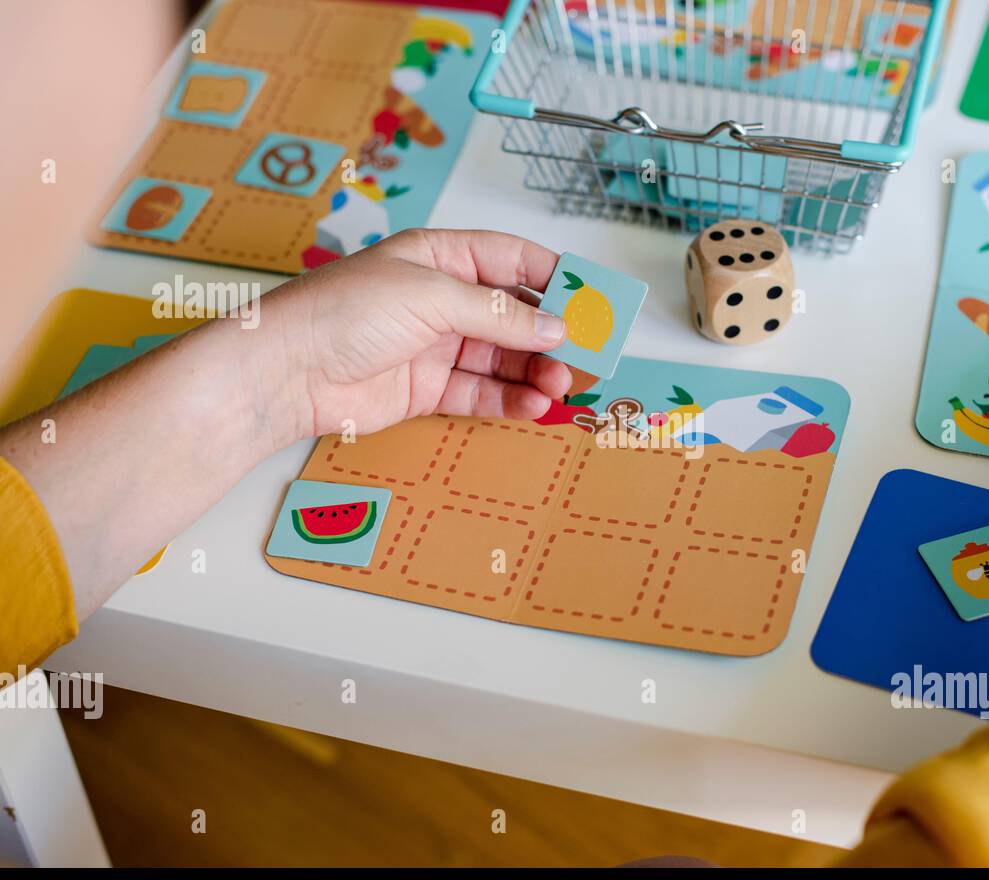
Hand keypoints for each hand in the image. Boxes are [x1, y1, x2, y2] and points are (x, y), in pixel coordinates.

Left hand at [254, 229, 571, 445]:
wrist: (286, 372)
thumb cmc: (344, 312)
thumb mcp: (431, 296)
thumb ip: (499, 314)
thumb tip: (556, 326)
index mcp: (441, 257)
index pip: (513, 260)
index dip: (556, 278)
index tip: (594, 300)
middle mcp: (442, 299)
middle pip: (515, 315)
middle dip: (552, 335)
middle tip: (586, 356)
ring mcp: (436, 346)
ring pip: (503, 358)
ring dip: (536, 372)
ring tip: (562, 386)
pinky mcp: (427, 389)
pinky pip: (480, 393)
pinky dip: (510, 400)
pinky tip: (534, 405)